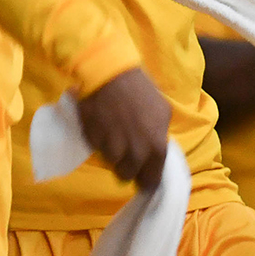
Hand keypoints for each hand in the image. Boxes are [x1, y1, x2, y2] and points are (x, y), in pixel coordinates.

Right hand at [75, 67, 170, 190]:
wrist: (110, 74)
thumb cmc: (141, 90)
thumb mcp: (162, 112)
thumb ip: (159, 136)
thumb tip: (155, 149)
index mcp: (156, 147)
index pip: (152, 181)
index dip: (147, 181)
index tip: (143, 177)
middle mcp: (134, 153)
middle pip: (127, 176)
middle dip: (126, 168)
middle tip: (125, 154)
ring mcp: (111, 148)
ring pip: (110, 163)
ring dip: (111, 154)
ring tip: (113, 135)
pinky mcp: (92, 141)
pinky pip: (96, 149)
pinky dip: (99, 142)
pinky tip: (103, 126)